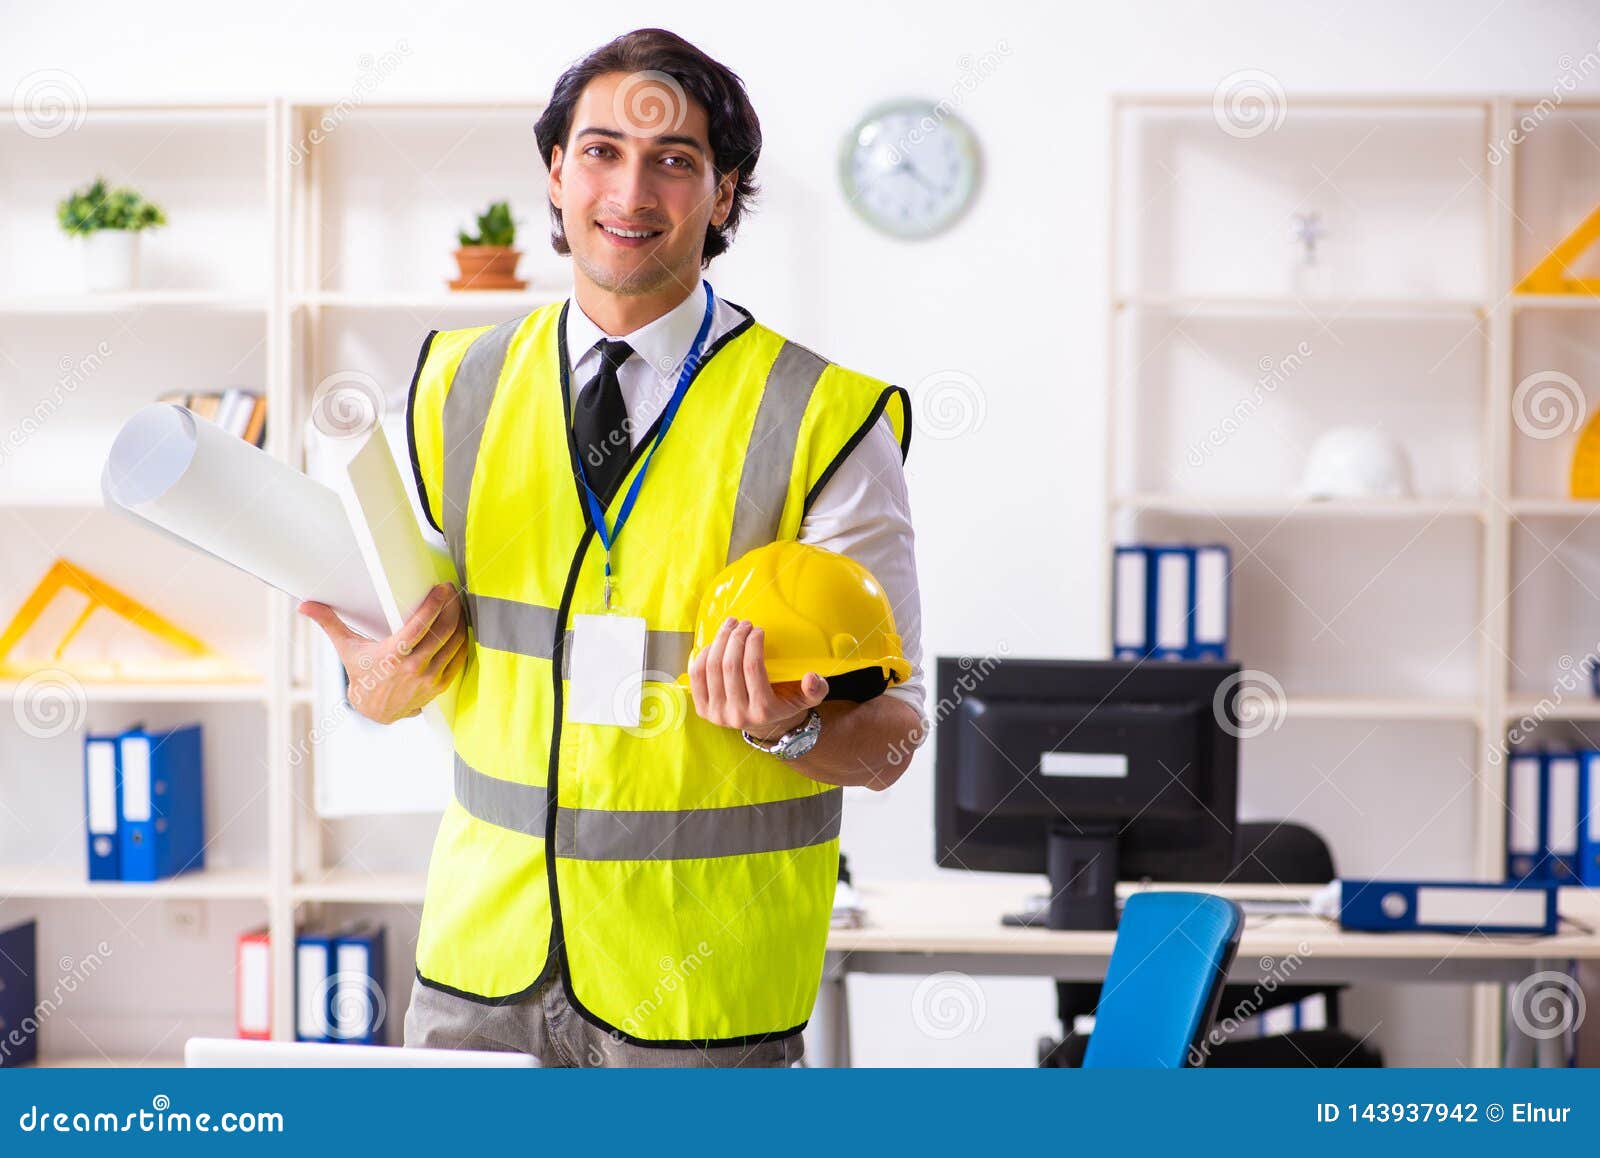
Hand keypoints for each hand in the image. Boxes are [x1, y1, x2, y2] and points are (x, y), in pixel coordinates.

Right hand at [297, 582, 467, 725]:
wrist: (374, 711)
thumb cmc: (362, 675)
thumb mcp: (346, 648)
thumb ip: (329, 623)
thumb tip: (305, 606)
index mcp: (393, 655)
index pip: (420, 626)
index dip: (434, 604)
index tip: (442, 587)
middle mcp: (414, 668)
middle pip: (442, 631)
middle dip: (451, 606)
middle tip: (452, 590)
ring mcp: (430, 678)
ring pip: (454, 643)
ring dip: (459, 621)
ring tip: (457, 604)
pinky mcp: (440, 685)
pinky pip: (458, 658)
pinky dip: (462, 640)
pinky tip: (460, 626)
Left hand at [687, 617, 827, 741]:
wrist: (763, 726)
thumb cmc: (784, 704)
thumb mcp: (806, 699)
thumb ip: (816, 689)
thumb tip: (812, 677)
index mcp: (763, 711)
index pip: (752, 669)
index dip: (752, 644)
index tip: (758, 630)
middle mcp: (737, 715)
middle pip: (729, 666)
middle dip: (735, 638)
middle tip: (743, 623)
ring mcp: (717, 714)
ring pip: (711, 668)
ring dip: (719, 641)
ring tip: (729, 627)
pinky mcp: (702, 710)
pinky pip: (696, 676)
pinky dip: (703, 655)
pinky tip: (715, 643)